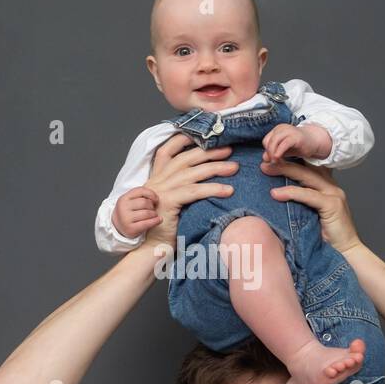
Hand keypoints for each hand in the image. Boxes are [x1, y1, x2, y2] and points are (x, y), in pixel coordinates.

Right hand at [112, 186, 160, 238]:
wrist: (118, 227)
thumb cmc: (129, 212)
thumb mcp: (131, 201)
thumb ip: (141, 196)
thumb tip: (156, 199)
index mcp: (124, 198)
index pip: (141, 191)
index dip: (151, 194)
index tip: (156, 199)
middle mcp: (123, 208)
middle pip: (145, 202)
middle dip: (152, 206)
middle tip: (152, 210)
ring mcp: (126, 219)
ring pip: (147, 213)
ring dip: (154, 214)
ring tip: (153, 215)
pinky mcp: (131, 229)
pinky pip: (147, 223)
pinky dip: (155, 221)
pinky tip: (159, 220)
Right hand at [137, 134, 238, 251]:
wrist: (150, 248)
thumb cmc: (164, 229)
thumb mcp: (171, 204)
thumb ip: (182, 190)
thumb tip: (205, 179)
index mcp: (156, 178)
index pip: (166, 151)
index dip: (182, 139)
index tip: (201, 134)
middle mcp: (158, 181)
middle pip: (185, 158)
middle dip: (208, 151)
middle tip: (229, 149)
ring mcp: (161, 191)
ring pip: (192, 173)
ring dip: (216, 168)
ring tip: (234, 168)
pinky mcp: (168, 202)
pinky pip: (194, 192)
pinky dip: (213, 188)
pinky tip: (228, 190)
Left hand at [260, 158, 362, 253]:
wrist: (346, 254)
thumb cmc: (325, 239)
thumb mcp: (308, 216)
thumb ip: (298, 204)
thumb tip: (273, 197)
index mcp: (326, 188)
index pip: (308, 167)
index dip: (290, 161)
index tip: (271, 159)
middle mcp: (332, 188)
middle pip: (305, 168)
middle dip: (283, 162)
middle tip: (264, 160)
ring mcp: (334, 194)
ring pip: (306, 177)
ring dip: (284, 171)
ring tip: (266, 169)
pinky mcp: (333, 205)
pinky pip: (308, 195)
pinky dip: (290, 193)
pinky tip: (275, 194)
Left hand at [261, 123, 331, 163]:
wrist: (314, 142)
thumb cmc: (298, 146)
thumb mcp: (283, 150)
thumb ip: (274, 153)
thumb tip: (264, 158)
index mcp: (278, 130)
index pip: (266, 140)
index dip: (267, 151)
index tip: (272, 159)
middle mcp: (282, 128)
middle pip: (268, 141)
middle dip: (269, 153)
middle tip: (272, 162)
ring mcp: (289, 131)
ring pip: (274, 141)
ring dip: (272, 153)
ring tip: (275, 161)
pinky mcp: (296, 137)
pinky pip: (284, 144)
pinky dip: (279, 152)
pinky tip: (278, 159)